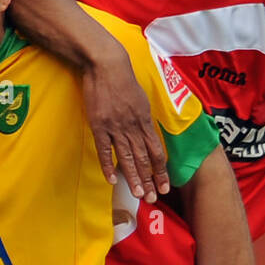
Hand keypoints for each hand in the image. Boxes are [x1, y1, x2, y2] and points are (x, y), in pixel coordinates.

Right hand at [81, 48, 169, 203]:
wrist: (106, 65)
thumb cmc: (123, 79)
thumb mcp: (140, 99)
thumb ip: (143, 119)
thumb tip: (147, 134)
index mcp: (145, 120)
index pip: (156, 151)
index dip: (161, 171)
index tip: (165, 186)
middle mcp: (133, 127)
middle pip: (143, 159)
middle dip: (149, 180)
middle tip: (152, 199)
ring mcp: (116, 128)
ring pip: (127, 158)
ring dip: (133, 178)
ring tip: (138, 195)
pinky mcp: (99, 126)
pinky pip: (105, 150)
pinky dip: (108, 165)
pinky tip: (112, 180)